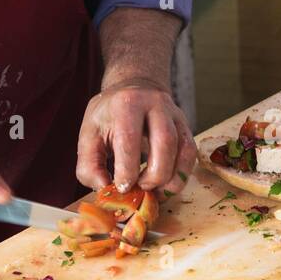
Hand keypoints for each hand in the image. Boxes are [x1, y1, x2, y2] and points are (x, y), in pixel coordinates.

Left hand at [76, 79, 196, 195]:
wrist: (134, 88)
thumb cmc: (109, 115)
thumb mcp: (89, 134)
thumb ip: (89, 165)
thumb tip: (104, 189)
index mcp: (127, 104)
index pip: (130, 140)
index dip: (127, 171)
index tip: (122, 187)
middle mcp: (155, 105)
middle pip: (165, 142)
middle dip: (154, 175)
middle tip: (141, 188)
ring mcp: (174, 115)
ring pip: (183, 149)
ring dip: (171, 178)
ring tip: (155, 191)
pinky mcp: (185, 126)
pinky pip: (191, 153)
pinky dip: (182, 174)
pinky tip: (167, 184)